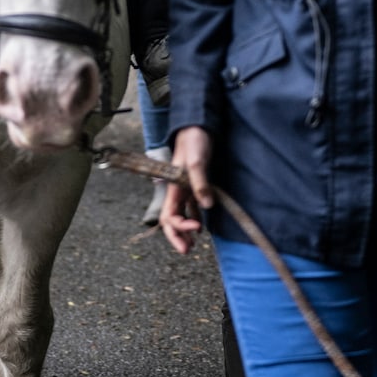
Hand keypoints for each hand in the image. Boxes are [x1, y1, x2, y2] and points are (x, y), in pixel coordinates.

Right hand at [159, 126, 214, 253]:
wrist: (198, 126)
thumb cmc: (194, 141)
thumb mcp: (196, 162)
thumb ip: (200, 183)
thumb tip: (206, 206)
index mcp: (173, 188)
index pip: (169, 216)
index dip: (180, 227)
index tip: (196, 229)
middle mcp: (178, 191)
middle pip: (172, 220)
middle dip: (177, 237)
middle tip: (187, 251)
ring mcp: (186, 188)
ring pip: (181, 214)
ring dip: (186, 230)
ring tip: (193, 244)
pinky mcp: (195, 184)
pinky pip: (192, 206)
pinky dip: (194, 217)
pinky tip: (201, 225)